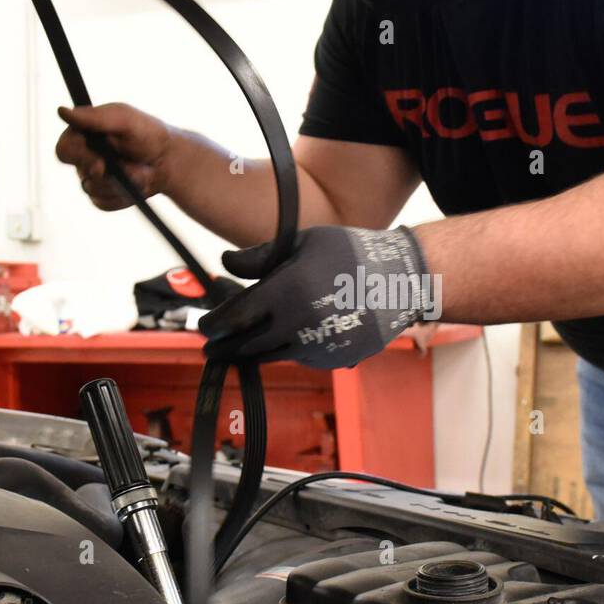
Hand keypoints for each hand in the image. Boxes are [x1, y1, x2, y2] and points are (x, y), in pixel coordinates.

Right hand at [55, 103, 174, 210]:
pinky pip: (104, 202)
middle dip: (104, 174)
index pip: (64, 150)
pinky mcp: (103, 197)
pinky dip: (123, 195)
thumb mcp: (123, 118)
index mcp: (83, 136)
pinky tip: (137, 185)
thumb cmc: (146, 133)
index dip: (78, 157)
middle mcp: (84, 158)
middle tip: (127, 170)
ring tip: (141, 171)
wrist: (167, 160)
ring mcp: (92, 179)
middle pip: (79, 173)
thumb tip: (61, 111)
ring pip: (94, 189)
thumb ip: (94, 117)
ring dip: (121, 182)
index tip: (100, 161)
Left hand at [198, 225, 432, 370]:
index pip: (234, 319)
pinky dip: (289, 350)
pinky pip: (301, 358)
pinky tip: (288, 337)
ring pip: (273, 356)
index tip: (203, 327)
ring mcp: (317, 348)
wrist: (400, 281)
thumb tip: (225, 263)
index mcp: (284, 294)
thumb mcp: (301, 243)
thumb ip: (259, 258)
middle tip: (212, 348)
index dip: (214, 326)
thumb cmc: (348, 253)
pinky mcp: (334, 360)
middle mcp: (297, 327)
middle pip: (248, 347)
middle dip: (226, 348)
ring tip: (243, 346)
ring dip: (256, 352)